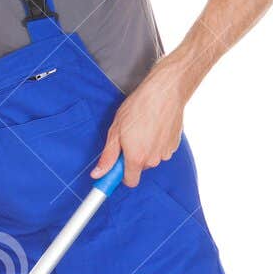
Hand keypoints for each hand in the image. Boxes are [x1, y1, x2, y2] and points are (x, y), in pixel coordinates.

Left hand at [90, 65, 186, 188]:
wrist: (165, 91)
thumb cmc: (139, 107)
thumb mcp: (116, 131)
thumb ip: (108, 156)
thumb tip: (98, 174)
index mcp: (137, 158)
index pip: (129, 182)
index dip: (120, 176)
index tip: (114, 173)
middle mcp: (153, 159)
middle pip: (139, 168)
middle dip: (132, 158)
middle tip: (128, 138)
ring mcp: (165, 153)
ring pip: (151, 158)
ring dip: (145, 148)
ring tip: (142, 128)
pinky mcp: (174, 145)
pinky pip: (161, 150)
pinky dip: (156, 142)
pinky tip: (154, 127)